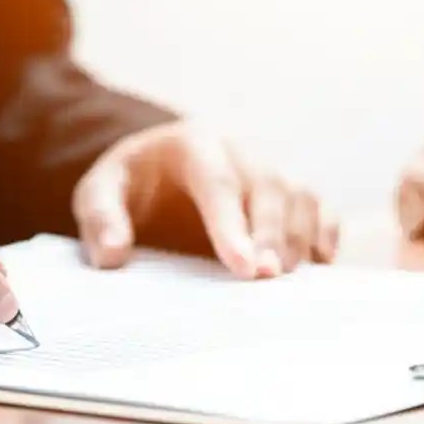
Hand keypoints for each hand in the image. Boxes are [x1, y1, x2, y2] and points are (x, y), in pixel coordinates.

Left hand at [72, 121, 338, 277]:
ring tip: (285, 280)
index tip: (243, 267)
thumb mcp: (98, 193)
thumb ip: (100, 218)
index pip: (217, 181)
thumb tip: (112, 255)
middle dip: (272, 233)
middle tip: (267, 278)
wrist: (154, 173)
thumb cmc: (128, 186)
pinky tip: (318, 265)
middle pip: (268, 186)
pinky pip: (319, 208)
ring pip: (299, 195)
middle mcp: (238, 150)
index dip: (233, 225)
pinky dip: (325, 234)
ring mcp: (267, 169)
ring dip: (299, 238)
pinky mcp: (286, 194)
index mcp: (192, 144)